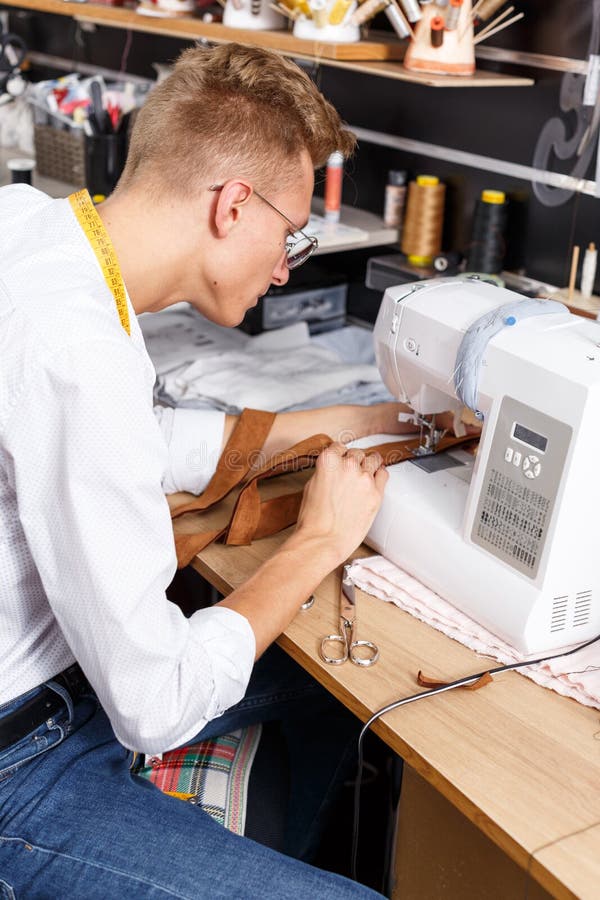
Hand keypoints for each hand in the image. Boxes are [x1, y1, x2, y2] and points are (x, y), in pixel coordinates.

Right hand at [291, 443, 387, 562]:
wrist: (323, 540)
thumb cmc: (314, 520)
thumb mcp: (311, 487)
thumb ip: (325, 472)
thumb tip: (332, 470)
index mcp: (329, 461)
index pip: (339, 447)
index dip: (341, 454)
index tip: (342, 458)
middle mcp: (348, 466)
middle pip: (357, 453)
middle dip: (354, 460)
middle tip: (352, 470)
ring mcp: (364, 479)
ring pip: (373, 459)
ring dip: (369, 464)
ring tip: (367, 471)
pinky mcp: (376, 493)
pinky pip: (384, 474)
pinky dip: (380, 474)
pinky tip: (376, 477)